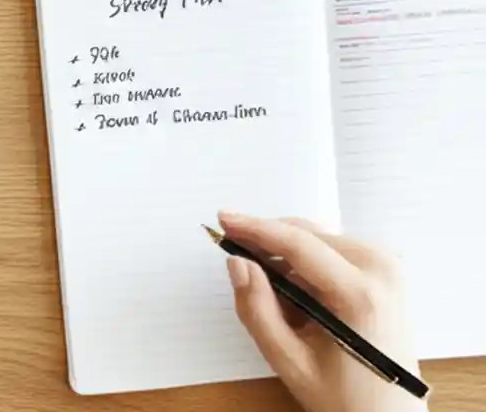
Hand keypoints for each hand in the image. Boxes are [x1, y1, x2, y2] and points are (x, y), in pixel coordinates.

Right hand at [220, 211, 425, 411]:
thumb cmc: (347, 396)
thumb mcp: (290, 361)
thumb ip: (257, 310)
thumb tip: (238, 264)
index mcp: (361, 294)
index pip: (298, 243)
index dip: (256, 228)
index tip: (224, 218)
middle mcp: (381, 269)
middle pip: (307, 235)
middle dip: (268, 244)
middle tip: (238, 262)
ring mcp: (387, 267)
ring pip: (317, 240)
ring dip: (287, 259)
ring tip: (278, 301)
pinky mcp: (386, 269)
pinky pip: (333, 250)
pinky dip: (306, 265)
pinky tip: (300, 298)